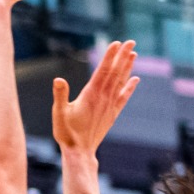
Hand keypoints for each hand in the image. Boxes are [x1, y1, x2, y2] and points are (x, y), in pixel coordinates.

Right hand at [53, 40, 138, 154]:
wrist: (80, 152)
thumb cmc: (66, 133)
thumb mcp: (58, 113)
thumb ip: (60, 96)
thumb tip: (58, 79)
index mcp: (91, 95)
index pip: (102, 71)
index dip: (109, 56)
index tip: (116, 43)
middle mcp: (104, 98)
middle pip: (115, 73)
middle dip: (122, 56)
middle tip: (130, 41)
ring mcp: (110, 105)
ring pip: (121, 82)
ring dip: (127, 67)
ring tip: (133, 54)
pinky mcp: (112, 114)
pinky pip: (123, 97)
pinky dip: (130, 87)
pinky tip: (135, 80)